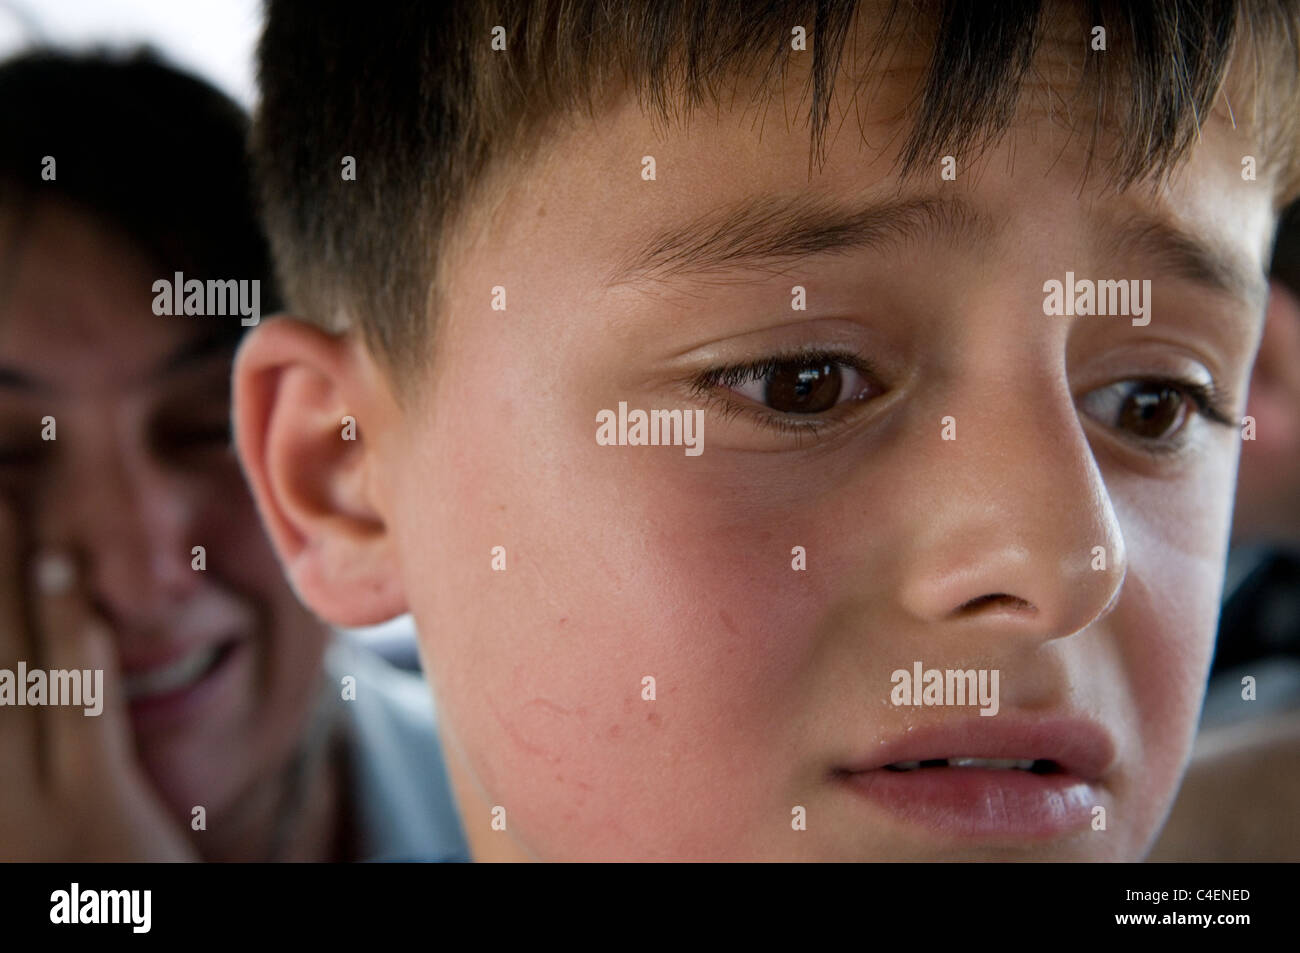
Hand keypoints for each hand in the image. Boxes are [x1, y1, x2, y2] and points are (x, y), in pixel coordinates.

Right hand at [0, 502, 197, 860]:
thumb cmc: (70, 874)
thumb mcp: (18, 819)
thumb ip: (14, 735)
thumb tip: (14, 656)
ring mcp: (18, 818)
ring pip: (5, 671)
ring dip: (1, 581)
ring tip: (3, 509)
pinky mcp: (92, 815)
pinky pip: (77, 704)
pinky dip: (65, 628)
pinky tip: (61, 572)